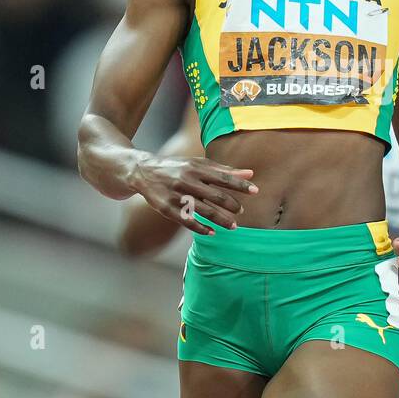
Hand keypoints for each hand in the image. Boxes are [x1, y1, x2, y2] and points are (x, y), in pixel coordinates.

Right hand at [133, 155, 256, 234]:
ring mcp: (176, 195)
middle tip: (242, 211)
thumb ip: (224, 171)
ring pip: (203, 210)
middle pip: (215, 195)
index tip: (255, 191)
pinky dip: (201, 228)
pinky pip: (187, 221)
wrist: (143, 170)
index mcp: (196, 167)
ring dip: (221, 219)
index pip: (223, 177)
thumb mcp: (198, 165)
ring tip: (233, 226)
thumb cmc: (177, 168)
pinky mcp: (167, 208)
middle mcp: (187, 180)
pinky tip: (212, 233)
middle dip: (232, 205)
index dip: (240, 185)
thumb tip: (250, 174)